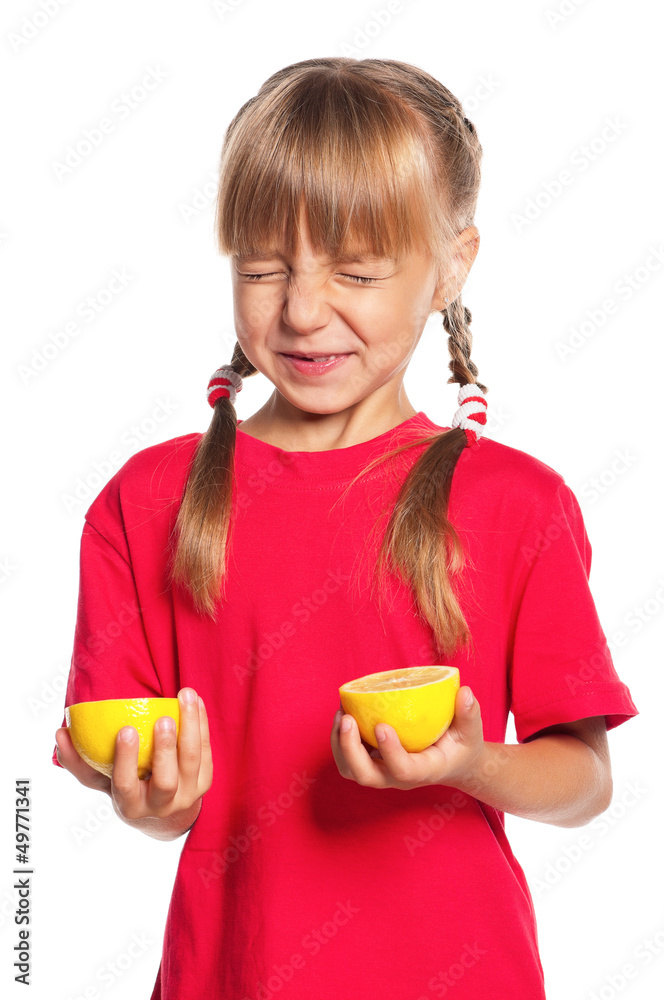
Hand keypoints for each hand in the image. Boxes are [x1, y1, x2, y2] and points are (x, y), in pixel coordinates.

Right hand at [55, 688, 212, 821]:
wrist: (163, 811)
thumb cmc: (124, 785)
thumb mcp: (100, 780)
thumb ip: (78, 760)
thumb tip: (60, 733)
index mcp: (131, 806)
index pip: (126, 785)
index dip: (126, 759)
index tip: (125, 729)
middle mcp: (161, 805)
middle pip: (166, 781)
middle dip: (166, 750)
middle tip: (163, 718)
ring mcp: (187, 795)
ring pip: (193, 761)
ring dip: (191, 727)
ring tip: (185, 695)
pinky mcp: (204, 781)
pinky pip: (206, 750)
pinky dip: (202, 724)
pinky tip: (195, 701)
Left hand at [330, 686, 484, 790]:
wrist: (453, 762)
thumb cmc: (461, 745)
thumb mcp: (471, 731)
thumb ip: (469, 714)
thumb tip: (465, 693)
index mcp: (424, 771)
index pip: (403, 770)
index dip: (390, 751)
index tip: (381, 725)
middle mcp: (398, 777)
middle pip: (367, 776)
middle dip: (350, 750)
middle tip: (348, 718)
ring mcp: (383, 772)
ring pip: (351, 770)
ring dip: (340, 744)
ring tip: (341, 713)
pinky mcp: (373, 762)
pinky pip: (348, 758)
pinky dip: (340, 739)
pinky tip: (345, 713)